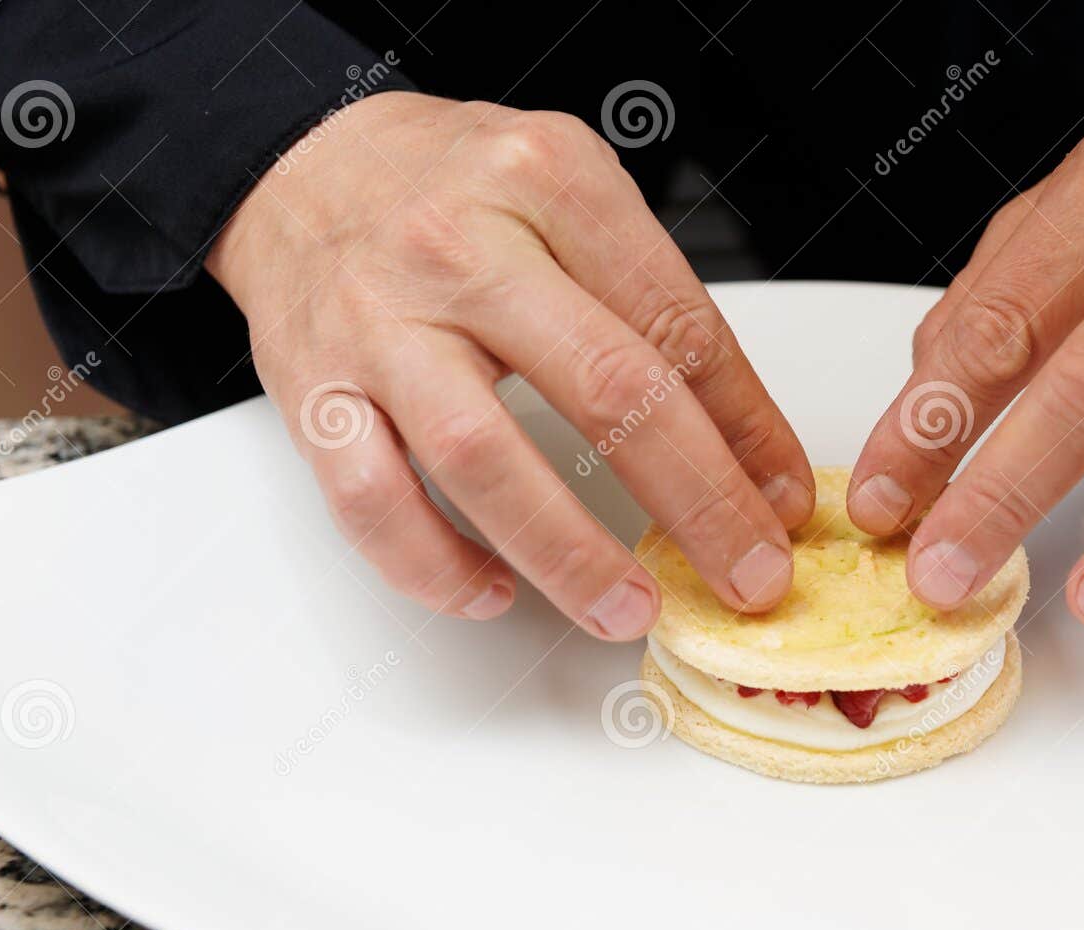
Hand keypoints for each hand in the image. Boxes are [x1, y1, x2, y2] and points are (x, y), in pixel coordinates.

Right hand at [208, 92, 812, 637]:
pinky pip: (371, 501)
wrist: (301, 164)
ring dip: (571, 555)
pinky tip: (494, 593)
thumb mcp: (574, 196)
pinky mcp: (312, 389)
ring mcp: (379, 321)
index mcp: (552, 181)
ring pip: (481, 458)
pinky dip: (435, 565)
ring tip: (631, 611)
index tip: (782, 502)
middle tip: (747, 575)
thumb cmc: (453, 187)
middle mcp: (463, 247)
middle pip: (607, 391)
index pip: (677, 325)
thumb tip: (746, 448)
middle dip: (697, 503)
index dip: (747, 430)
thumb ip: (655, 304)